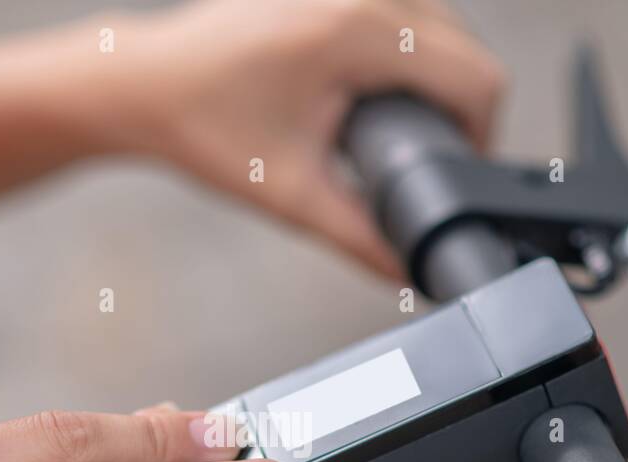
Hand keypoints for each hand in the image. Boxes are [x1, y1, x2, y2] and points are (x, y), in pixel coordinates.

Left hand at [124, 0, 506, 277]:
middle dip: (461, 109)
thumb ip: (362, 238)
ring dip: (438, 77)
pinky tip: (382, 91)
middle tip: (425, 160)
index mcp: (359, 33)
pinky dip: (409, 51)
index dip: (481, 137)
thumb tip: (412, 270)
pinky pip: (406, 11)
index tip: (456, 171)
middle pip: (467, 48)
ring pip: (441, 24)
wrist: (145, 84)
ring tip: (402, 129)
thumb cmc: (202, 126)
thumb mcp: (292, 196)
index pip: (475, 80)